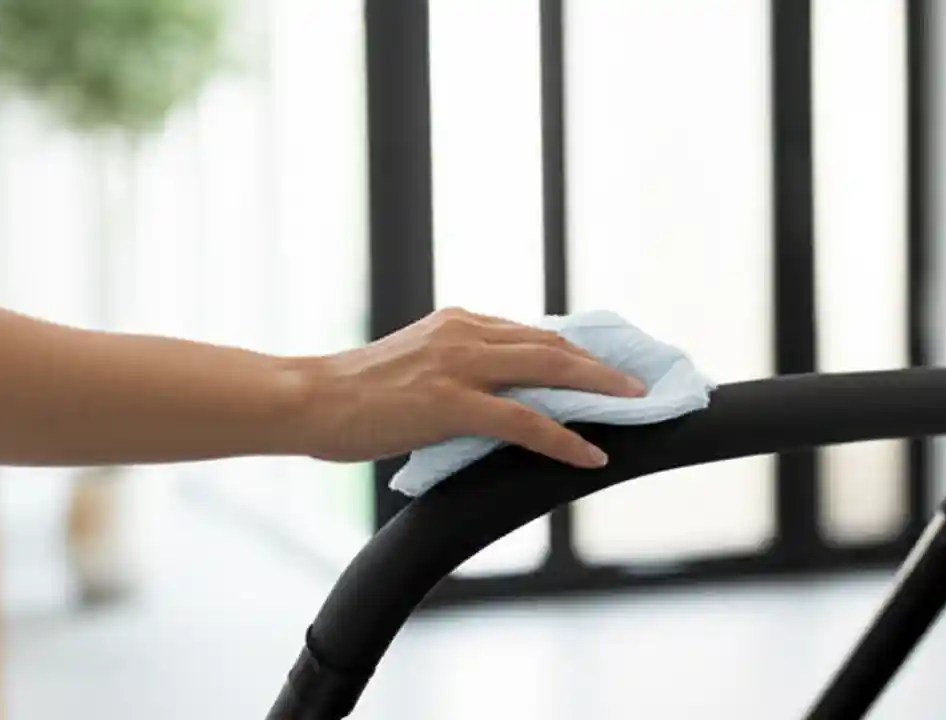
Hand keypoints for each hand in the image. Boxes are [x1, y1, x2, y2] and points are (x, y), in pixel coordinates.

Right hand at [300, 307, 646, 467]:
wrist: (308, 399)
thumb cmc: (352, 394)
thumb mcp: (412, 367)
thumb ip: (454, 371)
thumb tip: (487, 399)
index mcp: (456, 322)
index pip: (531, 332)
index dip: (574, 350)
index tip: (602, 365)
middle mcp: (465, 333)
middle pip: (552, 344)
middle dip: (600, 364)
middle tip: (636, 382)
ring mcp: (460, 365)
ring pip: (549, 371)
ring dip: (599, 389)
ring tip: (633, 406)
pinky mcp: (451, 403)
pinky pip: (524, 421)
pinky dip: (564, 439)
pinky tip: (590, 455)